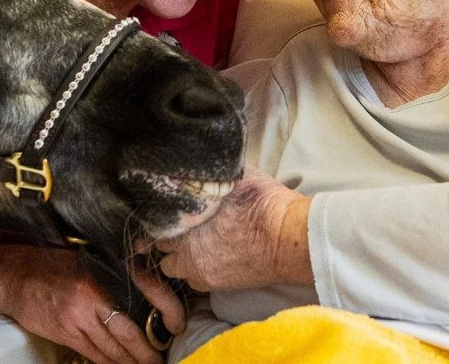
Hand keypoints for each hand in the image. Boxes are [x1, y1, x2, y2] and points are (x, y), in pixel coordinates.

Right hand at [0, 247, 179, 363]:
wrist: (11, 278)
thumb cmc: (49, 263)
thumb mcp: (85, 258)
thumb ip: (112, 271)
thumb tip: (143, 286)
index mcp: (102, 273)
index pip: (145, 293)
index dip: (165, 314)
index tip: (176, 328)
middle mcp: (91, 298)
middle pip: (128, 335)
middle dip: (148, 354)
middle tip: (161, 361)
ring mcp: (77, 319)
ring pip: (112, 351)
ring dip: (131, 363)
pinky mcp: (65, 334)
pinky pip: (94, 355)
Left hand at [153, 167, 313, 290]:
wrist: (291, 238)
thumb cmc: (265, 204)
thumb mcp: (235, 175)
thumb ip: (208, 174)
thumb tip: (194, 163)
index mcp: (187, 223)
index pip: (157, 222)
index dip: (161, 214)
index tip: (166, 210)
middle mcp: (189, 252)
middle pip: (162, 246)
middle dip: (167, 236)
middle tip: (180, 225)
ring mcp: (203, 273)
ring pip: (175, 267)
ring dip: (179, 256)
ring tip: (193, 242)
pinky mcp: (218, 285)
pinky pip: (194, 279)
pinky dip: (195, 268)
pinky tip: (208, 254)